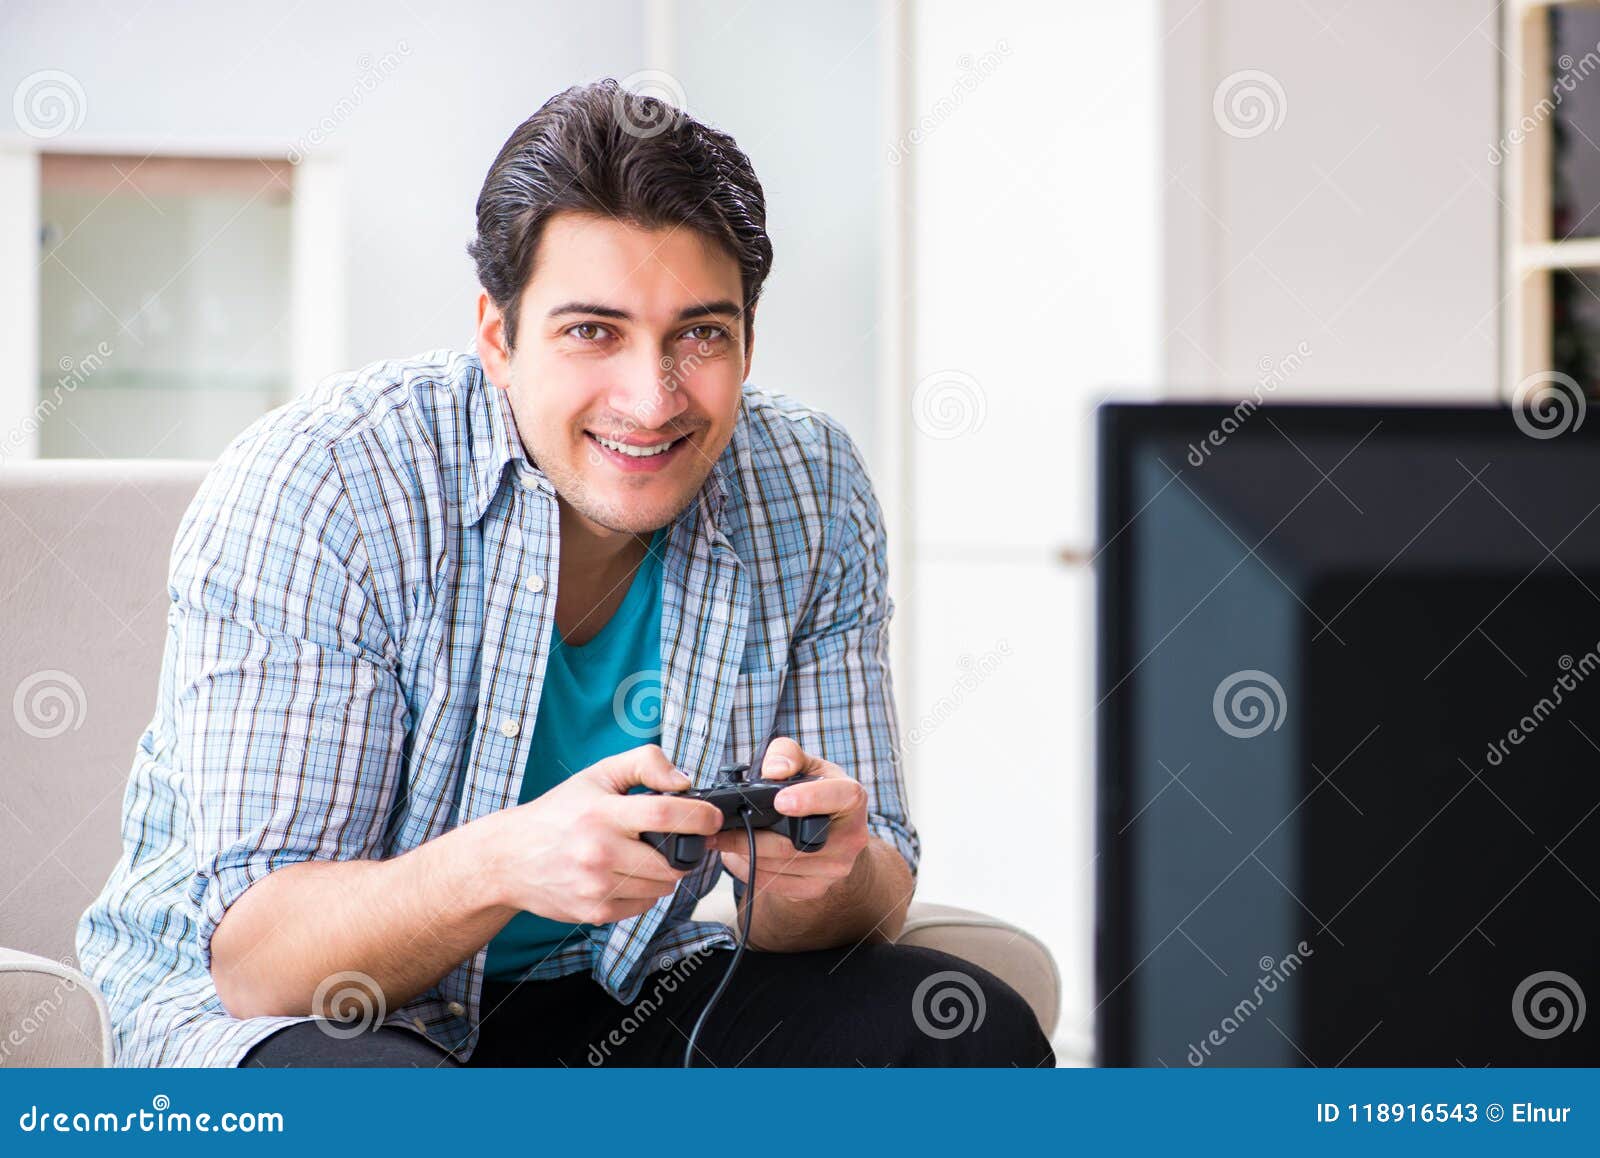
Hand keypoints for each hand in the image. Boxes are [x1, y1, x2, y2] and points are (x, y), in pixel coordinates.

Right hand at [479, 744, 722, 924]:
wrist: (511, 858)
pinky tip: (624, 876)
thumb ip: (644, 763)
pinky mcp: (595, 912)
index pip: (665, 813)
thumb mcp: (598, 774)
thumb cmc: (558, 814)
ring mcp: (597, 886)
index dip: (699, 816)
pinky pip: (644, 906)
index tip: (712, 818)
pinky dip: (644, 892)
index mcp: (602, 813)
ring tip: (639, 856)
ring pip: (662, 887)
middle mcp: (600, 852)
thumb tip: (682, 781)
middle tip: (666, 841)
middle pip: (671, 861)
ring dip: (662, 873)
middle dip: (679, 851)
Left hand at [709, 737, 870, 901]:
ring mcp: (835, 868)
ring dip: (743, 854)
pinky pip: (775, 884)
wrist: (837, 833)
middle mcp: (850, 837)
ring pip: (778, 866)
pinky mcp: (816, 888)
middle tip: (716, 827)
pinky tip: (733, 856)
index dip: (810, 799)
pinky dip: (747, 871)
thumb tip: (774, 771)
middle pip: (794, 843)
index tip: (780, 801)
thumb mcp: (808, 764)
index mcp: (852, 799)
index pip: (838, 797)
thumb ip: (788, 754)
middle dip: (750, 834)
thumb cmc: (818, 791)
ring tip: (719, 839)